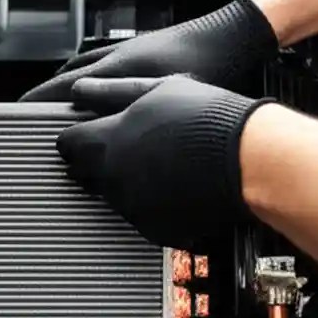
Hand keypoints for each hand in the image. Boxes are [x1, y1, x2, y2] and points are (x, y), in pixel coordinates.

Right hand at [20, 0, 277, 101]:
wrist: (230, 36)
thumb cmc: (210, 70)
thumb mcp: (173, 104)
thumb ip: (142, 124)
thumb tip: (120, 151)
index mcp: (118, 73)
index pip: (63, 89)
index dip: (37, 104)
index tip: (18, 116)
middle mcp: (115, 59)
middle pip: (64, 78)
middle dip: (42, 96)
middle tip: (25, 113)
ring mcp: (125, 52)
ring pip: (80, 68)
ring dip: (63, 84)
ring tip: (50, 103)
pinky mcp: (138, 49)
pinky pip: (97, 61)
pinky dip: (85, 74)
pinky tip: (87, 85)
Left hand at [57, 74, 273, 246]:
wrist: (250, 160)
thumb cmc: (209, 118)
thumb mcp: (159, 88)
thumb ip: (111, 92)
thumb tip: (80, 90)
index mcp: (109, 140)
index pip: (67, 144)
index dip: (76, 138)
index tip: (88, 134)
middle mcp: (113, 178)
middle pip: (84, 172)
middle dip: (95, 161)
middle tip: (127, 147)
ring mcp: (133, 207)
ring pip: (112, 195)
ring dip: (124, 182)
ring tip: (160, 164)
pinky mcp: (155, 229)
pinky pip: (140, 216)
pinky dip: (150, 204)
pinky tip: (174, 186)